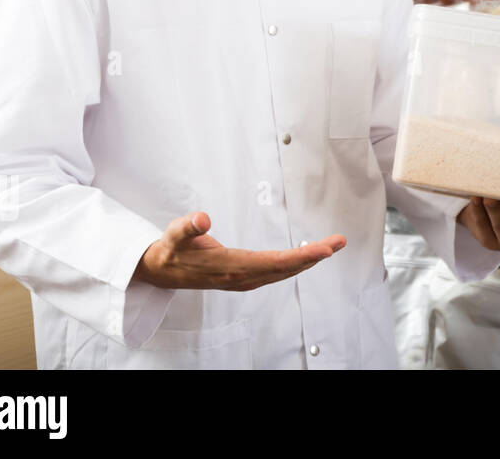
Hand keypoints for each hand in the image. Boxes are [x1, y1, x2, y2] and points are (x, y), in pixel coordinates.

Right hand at [132, 211, 345, 290]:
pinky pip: (276, 272)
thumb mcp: (175, 234)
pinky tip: (307, 256)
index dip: (301, 257)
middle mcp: (241, 277)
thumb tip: (202, 218)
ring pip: (283, 272)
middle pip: (285, 269)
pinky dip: (295, 264)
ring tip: (332, 246)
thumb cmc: (172, 250)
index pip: (274, 262)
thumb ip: (188, 226)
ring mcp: (244, 280)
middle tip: (339, 242)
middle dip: (314, 256)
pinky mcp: (244, 278)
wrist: (160, 271)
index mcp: (230, 267)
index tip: (324, 249)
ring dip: (309, 260)